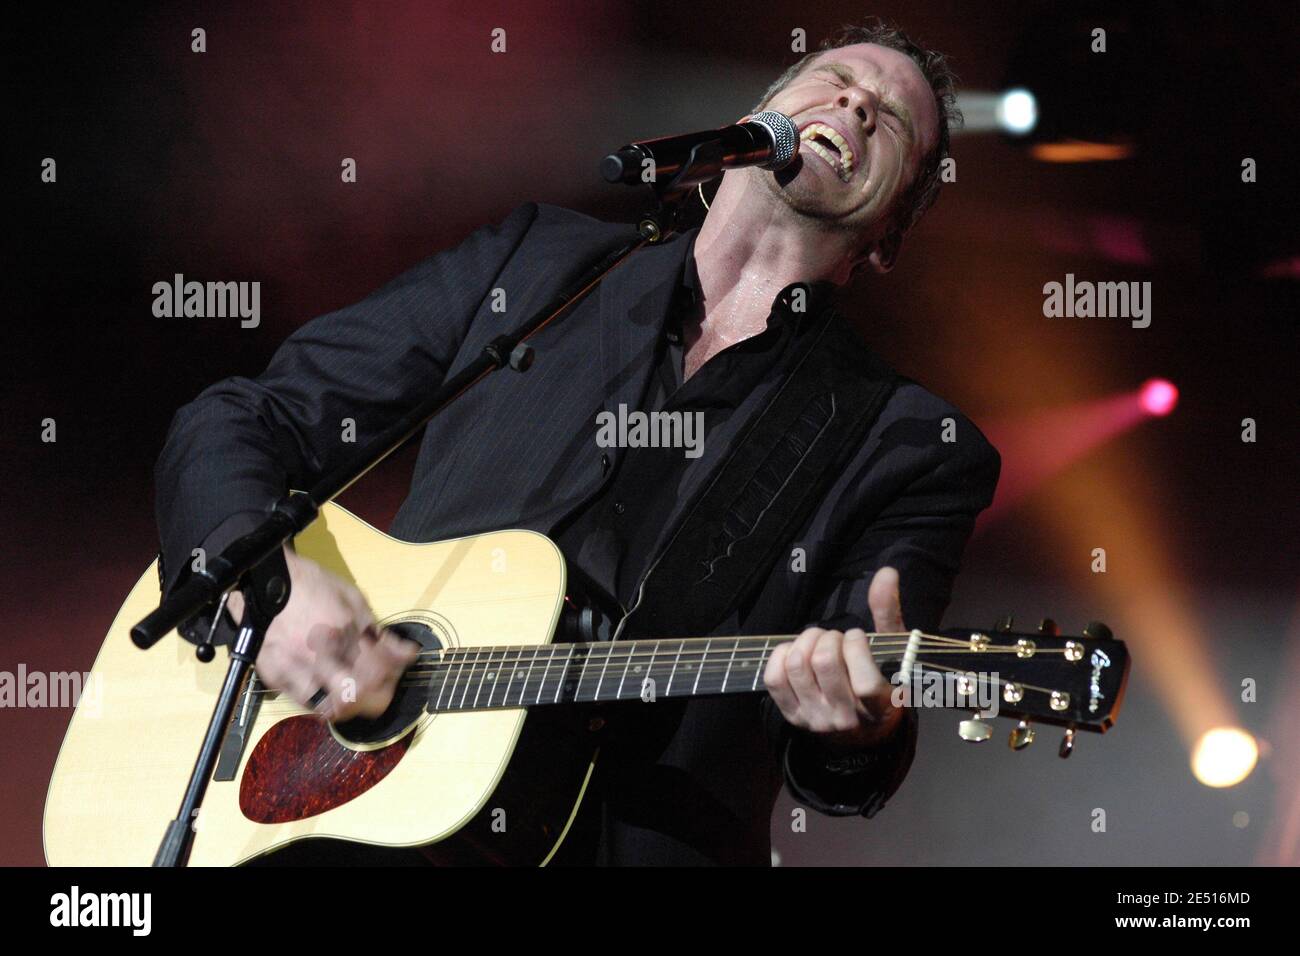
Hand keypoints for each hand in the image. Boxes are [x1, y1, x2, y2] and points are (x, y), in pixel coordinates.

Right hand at [226, 548, 418, 721]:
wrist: (263, 582)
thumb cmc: (312, 586)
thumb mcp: (353, 599)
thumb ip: (378, 632)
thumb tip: (405, 654)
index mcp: (340, 632)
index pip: (376, 672)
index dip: (393, 675)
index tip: (397, 667)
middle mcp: (317, 656)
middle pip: (354, 699)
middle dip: (374, 699)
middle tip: (379, 688)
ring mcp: (292, 670)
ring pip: (327, 709)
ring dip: (347, 704)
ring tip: (353, 689)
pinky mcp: (274, 677)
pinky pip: (303, 701)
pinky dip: (322, 698)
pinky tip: (328, 684)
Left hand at [763, 566, 905, 752]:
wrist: (862, 731)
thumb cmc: (882, 683)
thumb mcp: (895, 653)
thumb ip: (889, 614)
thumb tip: (886, 573)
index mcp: (877, 707)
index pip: (863, 682)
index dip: (856, 647)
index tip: (857, 637)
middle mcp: (844, 718)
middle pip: (823, 663)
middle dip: (828, 637)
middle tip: (835, 638)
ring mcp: (815, 718)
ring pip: (798, 666)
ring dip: (805, 642)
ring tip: (817, 642)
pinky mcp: (792, 716)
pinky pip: (774, 679)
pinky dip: (781, 655)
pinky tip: (796, 651)